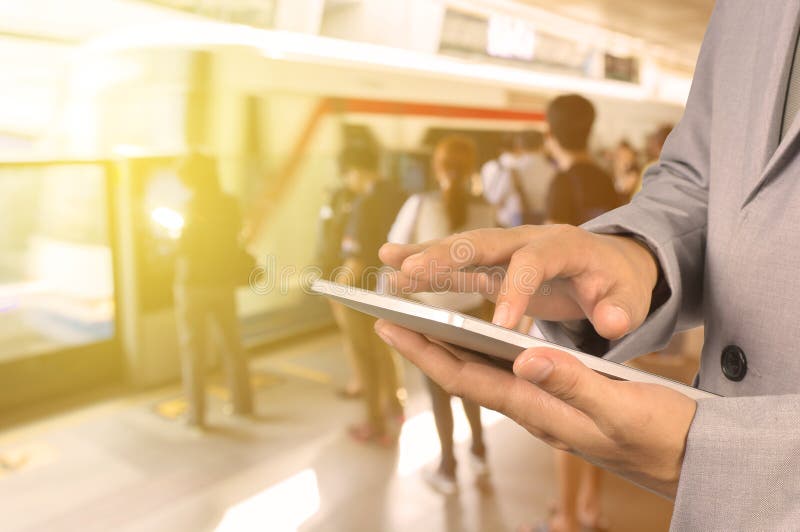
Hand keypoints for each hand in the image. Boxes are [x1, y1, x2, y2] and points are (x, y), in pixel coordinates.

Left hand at [374, 320, 696, 497]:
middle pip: (464, 374)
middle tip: (388, 317)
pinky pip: (506, 374)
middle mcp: (531, 408)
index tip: (391, 326)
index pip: (466, 377)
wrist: (689, 457)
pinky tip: (480, 342)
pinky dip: (483, 353)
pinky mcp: (558, 399)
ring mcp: (543, 405)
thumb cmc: (659, 435)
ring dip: (449, 348)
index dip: (425, 352)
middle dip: (423, 347)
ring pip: (483, 373)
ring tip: (422, 324)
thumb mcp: (621, 406)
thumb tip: (525, 358)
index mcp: (538, 409)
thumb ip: (575, 384)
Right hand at [379, 225, 658, 339]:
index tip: (500, 324)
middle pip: (483, 242)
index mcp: (564, 246)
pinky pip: (457, 260)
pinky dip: (426, 261)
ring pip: (462, 247)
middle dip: (446, 256)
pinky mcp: (494, 261)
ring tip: (387, 266)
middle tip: (410, 273)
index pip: (535, 263)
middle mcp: (529, 238)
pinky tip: (393, 267)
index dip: (518, 290)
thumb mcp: (630, 298)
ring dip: (425, 255)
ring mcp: (508, 247)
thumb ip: (621, 309)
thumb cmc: (618, 283)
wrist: (611, 262)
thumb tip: (612, 322)